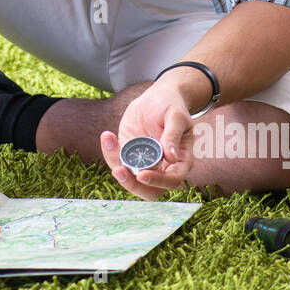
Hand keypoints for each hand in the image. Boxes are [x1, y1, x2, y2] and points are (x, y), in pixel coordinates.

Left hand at [99, 81, 198, 199]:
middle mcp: (164, 167)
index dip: (158, 180)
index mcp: (181, 160)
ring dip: (117, 165)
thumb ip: (173, 135)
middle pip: (150, 190)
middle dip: (132, 185)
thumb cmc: (172, 105)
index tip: (142, 174)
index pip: (173, 180)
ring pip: (130, 179)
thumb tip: (171, 157)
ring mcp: (146, 164)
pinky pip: (118, 162)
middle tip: (118, 171)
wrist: (158, 98)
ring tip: (110, 140)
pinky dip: (110, 152)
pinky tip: (108, 136)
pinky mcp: (130, 156)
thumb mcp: (176, 115)